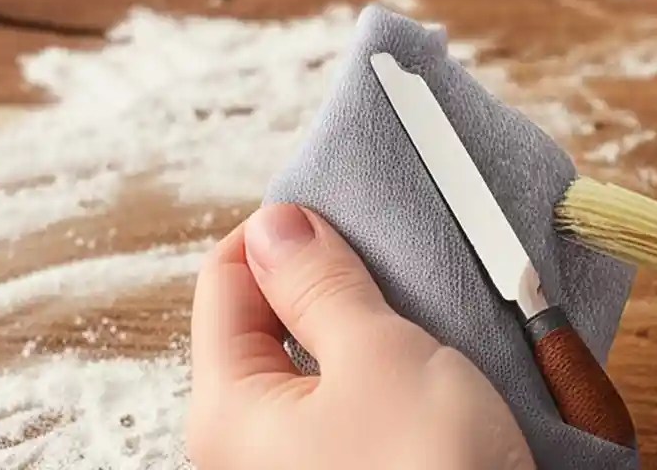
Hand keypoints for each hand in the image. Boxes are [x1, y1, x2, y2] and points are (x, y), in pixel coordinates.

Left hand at [188, 204, 533, 469]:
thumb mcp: (376, 354)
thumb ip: (319, 282)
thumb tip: (276, 224)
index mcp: (228, 413)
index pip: (223, 283)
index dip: (279, 234)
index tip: (340, 211)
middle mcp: (252, 446)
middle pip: (267, 323)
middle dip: (329, 278)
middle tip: (389, 256)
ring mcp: (306, 462)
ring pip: (320, 359)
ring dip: (368, 320)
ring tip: (420, 302)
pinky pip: (356, 398)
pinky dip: (390, 364)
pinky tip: (433, 355)